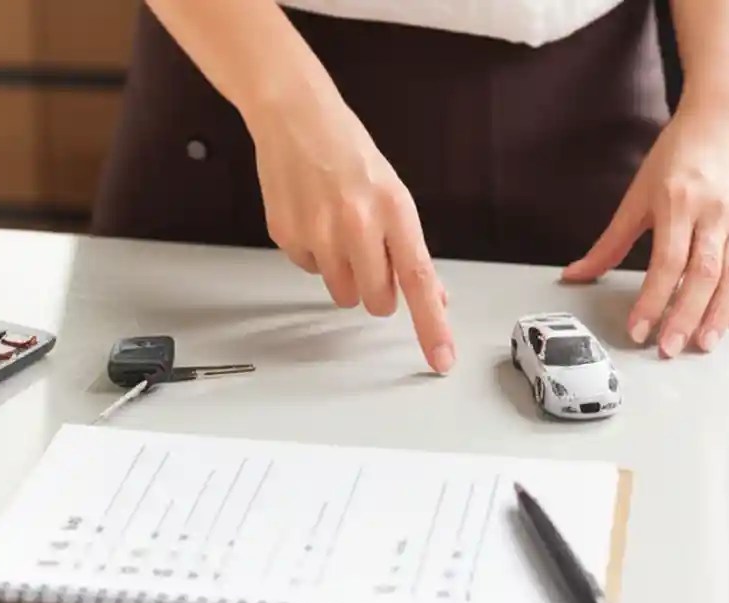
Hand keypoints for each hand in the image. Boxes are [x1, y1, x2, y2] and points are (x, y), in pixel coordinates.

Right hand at [244, 97, 453, 371]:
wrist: (294, 117)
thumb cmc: (347, 152)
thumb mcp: (392, 194)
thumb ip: (410, 248)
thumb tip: (433, 294)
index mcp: (393, 210)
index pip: (418, 280)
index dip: (432, 325)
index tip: (441, 358)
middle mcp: (356, 224)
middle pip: (376, 300)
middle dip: (378, 289)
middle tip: (369, 254)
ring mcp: (317, 233)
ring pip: (342, 293)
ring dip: (345, 274)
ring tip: (338, 230)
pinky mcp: (287, 236)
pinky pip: (309, 271)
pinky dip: (314, 256)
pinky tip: (313, 220)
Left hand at [562, 87, 728, 356]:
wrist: (726, 120)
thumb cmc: (677, 155)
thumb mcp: (638, 195)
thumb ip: (610, 242)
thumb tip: (575, 275)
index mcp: (678, 204)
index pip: (666, 262)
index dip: (653, 299)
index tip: (639, 329)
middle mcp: (713, 214)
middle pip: (703, 274)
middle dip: (686, 316)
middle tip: (669, 349)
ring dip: (718, 315)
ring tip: (703, 345)